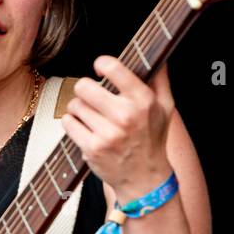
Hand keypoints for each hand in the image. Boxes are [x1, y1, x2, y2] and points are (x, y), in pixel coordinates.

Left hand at [60, 55, 174, 200]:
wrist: (145, 178)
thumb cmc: (153, 139)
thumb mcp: (165, 107)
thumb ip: (159, 79)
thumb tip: (158, 54)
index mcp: (143, 101)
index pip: (113, 68)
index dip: (102, 63)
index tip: (100, 67)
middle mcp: (125, 116)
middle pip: (84, 86)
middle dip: (85, 89)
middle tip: (92, 97)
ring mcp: (107, 134)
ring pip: (74, 105)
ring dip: (79, 108)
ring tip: (92, 116)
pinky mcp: (92, 148)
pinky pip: (67, 123)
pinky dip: (72, 123)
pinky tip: (85, 128)